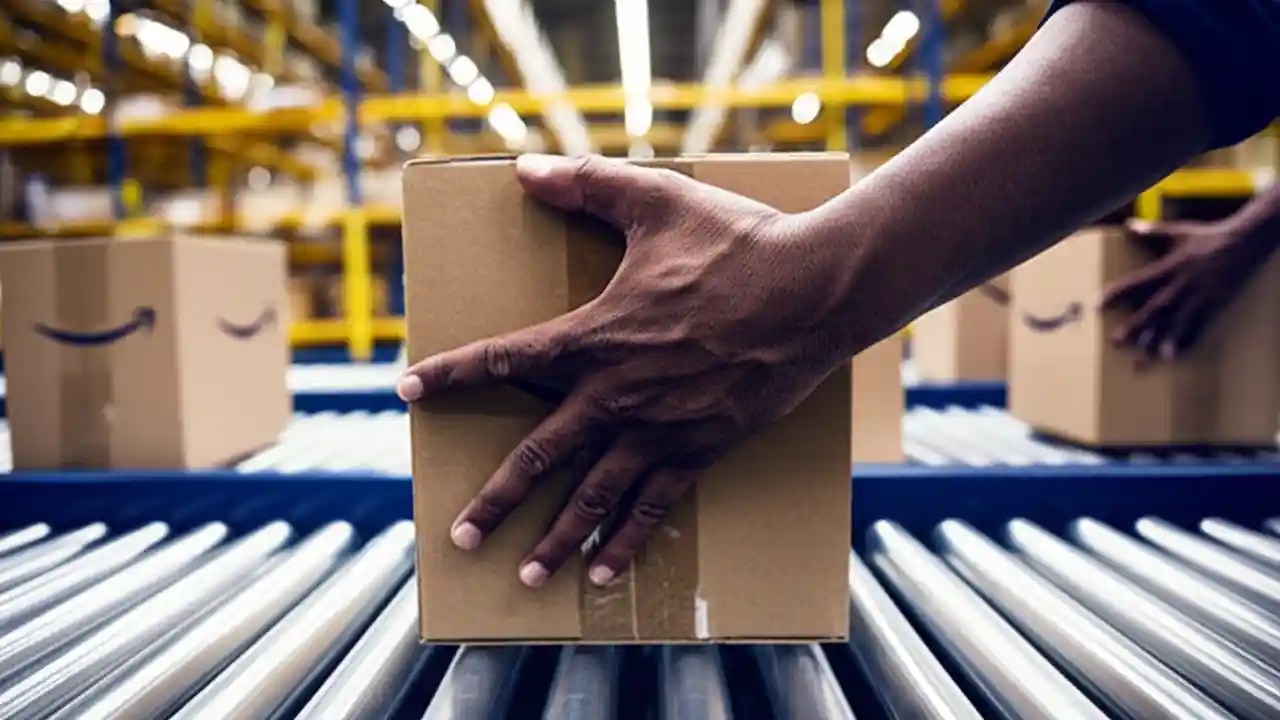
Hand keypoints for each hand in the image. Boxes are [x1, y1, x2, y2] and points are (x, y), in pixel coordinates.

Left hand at [397, 154, 847, 588]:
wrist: (817, 292)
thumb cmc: (739, 244)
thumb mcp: (658, 201)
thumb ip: (588, 185)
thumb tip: (526, 170)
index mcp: (596, 337)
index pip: (505, 361)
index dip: (451, 375)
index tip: (408, 391)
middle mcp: (617, 396)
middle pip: (539, 457)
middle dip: (495, 500)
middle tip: (459, 537)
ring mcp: (659, 431)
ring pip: (593, 498)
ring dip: (554, 540)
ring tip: (523, 578)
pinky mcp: (701, 450)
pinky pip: (654, 507)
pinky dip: (627, 544)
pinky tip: (604, 575)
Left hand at [1101, 217, 1271, 358]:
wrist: (1246, 242)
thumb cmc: (1209, 236)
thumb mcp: (1179, 231)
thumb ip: (1152, 232)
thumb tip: (1128, 226)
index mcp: (1169, 267)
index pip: (1137, 282)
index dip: (1116, 293)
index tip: (1097, 305)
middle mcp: (1181, 285)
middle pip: (1154, 308)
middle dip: (1135, 325)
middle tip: (1116, 342)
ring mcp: (1199, 297)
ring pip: (1176, 322)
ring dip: (1161, 340)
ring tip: (1148, 359)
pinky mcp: (1214, 305)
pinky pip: (1199, 326)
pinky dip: (1188, 341)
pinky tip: (1177, 356)